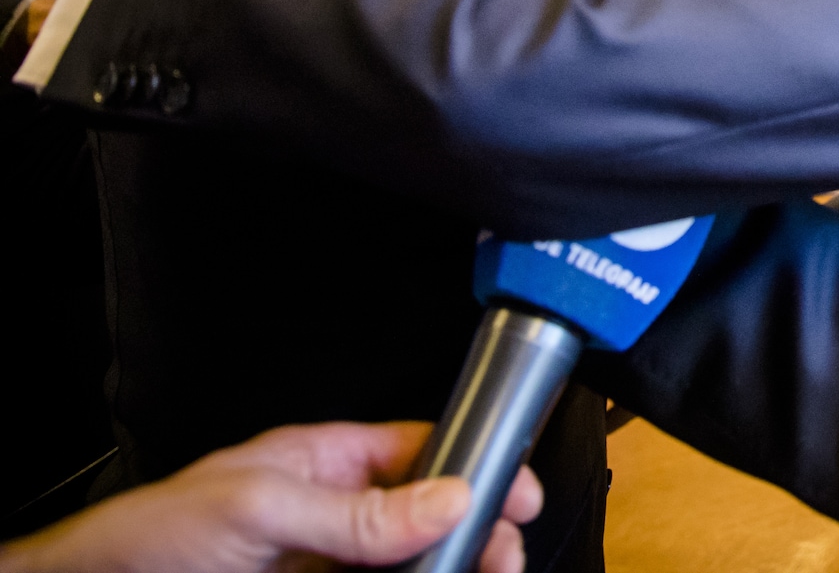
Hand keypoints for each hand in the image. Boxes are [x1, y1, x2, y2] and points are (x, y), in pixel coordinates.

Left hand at [0, 421, 540, 572]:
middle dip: (474, 533)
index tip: (516, 496)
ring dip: (450, 567)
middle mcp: (332, 516)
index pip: (421, 452)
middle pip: (428, 519)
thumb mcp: (258, 512)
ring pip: (409, 566)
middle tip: (502, 559)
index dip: (475, 468)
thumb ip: (355, 513)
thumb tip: (446, 500)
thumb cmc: (147, 539)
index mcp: (324, 463)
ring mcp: (323, 566)